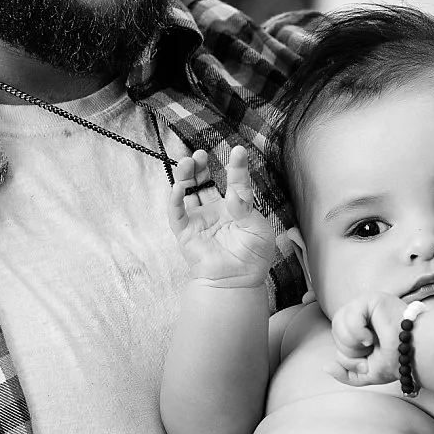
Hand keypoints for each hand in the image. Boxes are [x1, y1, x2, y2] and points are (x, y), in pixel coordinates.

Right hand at [166, 146, 278, 286]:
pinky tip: (179, 188)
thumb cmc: (253, 257)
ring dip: (186, 175)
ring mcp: (200, 220)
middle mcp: (215, 210)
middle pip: (204, 181)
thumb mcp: (258, 230)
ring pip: (188, 192)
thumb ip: (245, 209)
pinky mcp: (186, 232)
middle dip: (200, 166)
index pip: (234, 181)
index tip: (238, 150)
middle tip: (200, 154)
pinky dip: (175, 200)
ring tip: (188, 162)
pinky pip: (177, 214)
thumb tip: (234, 192)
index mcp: (235, 207)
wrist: (238, 283)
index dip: (236, 166)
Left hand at [330, 293, 404, 385]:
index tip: (367, 362)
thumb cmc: (397, 361)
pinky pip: (350, 314)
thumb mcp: (367, 373)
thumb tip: (325, 367)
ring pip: (338, 322)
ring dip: (352, 342)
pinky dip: (357, 332)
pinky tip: (370, 337)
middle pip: (335, 330)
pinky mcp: (372, 299)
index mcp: (359, 328)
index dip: (348, 356)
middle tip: (368, 352)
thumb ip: (345, 373)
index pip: (338, 338)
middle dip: (349, 350)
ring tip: (369, 344)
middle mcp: (362, 314)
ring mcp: (366, 305)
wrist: (415, 354)